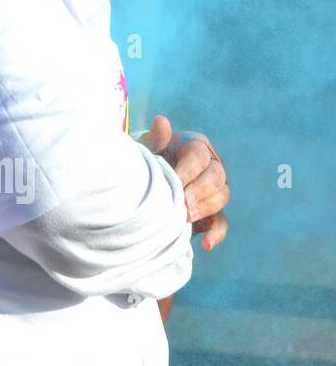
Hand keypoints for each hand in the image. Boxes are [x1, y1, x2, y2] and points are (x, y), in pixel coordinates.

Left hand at [139, 115, 229, 250]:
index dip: (188, 169)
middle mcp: (211, 165)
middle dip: (199, 191)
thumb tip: (162, 121)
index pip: (199, 155)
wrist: (144, 183)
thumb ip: (155, 139)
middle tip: (182, 203)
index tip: (174, 180)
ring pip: (222, 197)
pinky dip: (216, 234)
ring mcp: (214, 190)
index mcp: (195, 145)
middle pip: (215, 177)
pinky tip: (207, 244)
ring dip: (205, 209)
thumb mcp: (146, 149)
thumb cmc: (145, 161)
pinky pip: (222, 223)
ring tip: (185, 218)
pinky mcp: (213, 213)